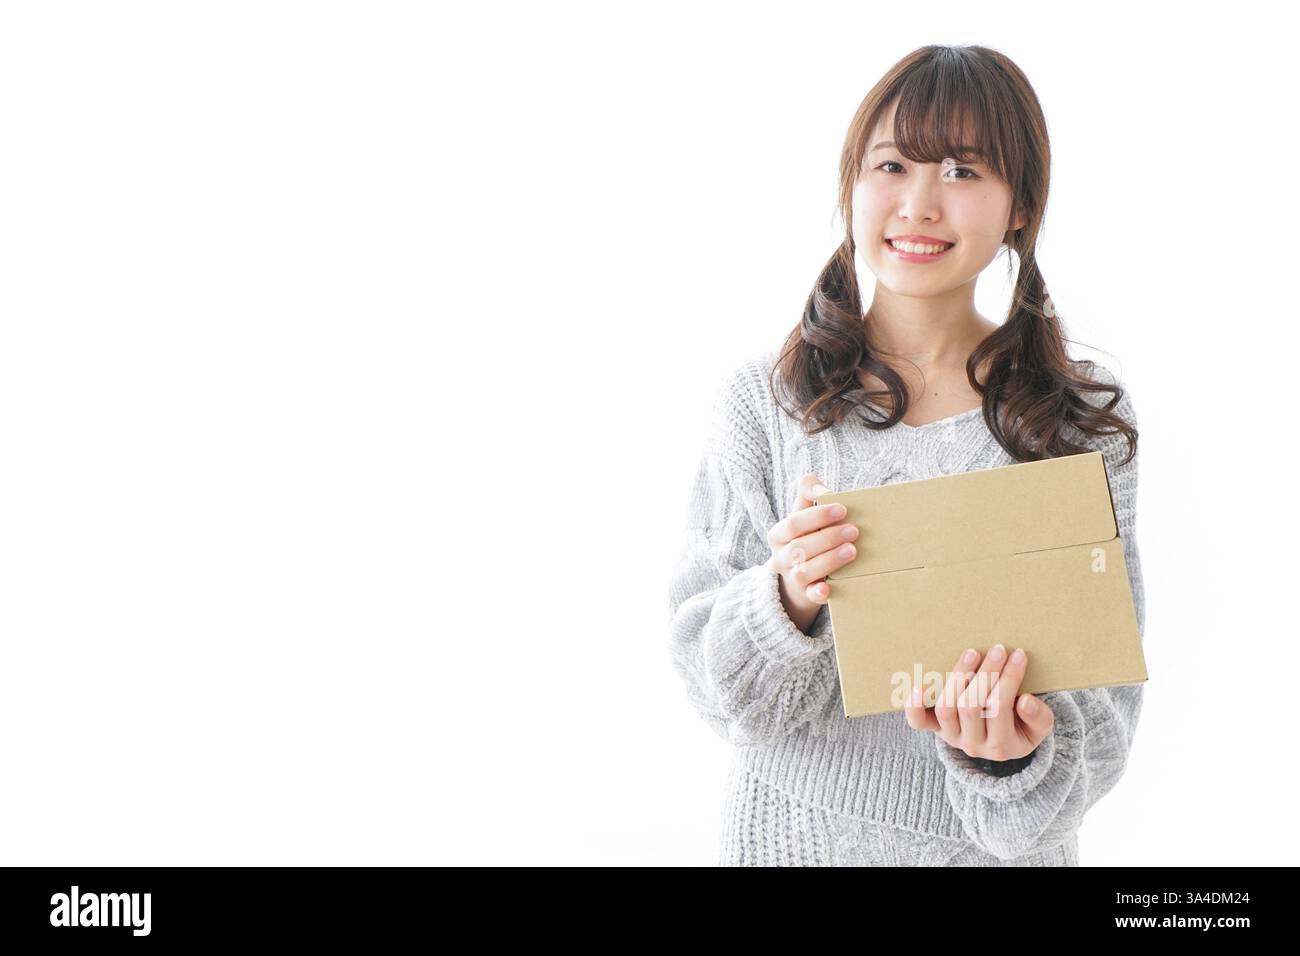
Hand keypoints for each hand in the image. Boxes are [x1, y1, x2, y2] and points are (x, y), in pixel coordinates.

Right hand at [766, 473, 859, 633]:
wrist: (797, 580)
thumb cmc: (805, 539)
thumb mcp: (801, 516)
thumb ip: (807, 494)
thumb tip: (821, 488)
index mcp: (778, 534)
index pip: (794, 523)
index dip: (818, 516)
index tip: (842, 509)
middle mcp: (781, 557)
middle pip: (800, 547)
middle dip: (828, 537)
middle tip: (854, 530)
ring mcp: (792, 578)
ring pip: (804, 570)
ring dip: (829, 560)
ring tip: (852, 550)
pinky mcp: (805, 595)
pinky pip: (810, 595)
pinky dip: (819, 592)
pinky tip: (829, 587)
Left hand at [903, 645, 1054, 762]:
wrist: (999, 744)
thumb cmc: (1020, 728)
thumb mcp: (1038, 729)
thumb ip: (1039, 718)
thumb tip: (1025, 701)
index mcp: (1002, 746)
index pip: (1001, 708)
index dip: (1009, 679)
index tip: (1018, 654)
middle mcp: (973, 745)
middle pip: (972, 706)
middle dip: (987, 674)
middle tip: (998, 649)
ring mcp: (950, 736)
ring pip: (948, 708)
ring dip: (958, 677)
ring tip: (973, 653)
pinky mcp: (934, 728)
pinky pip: (918, 721)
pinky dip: (915, 704)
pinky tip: (918, 684)